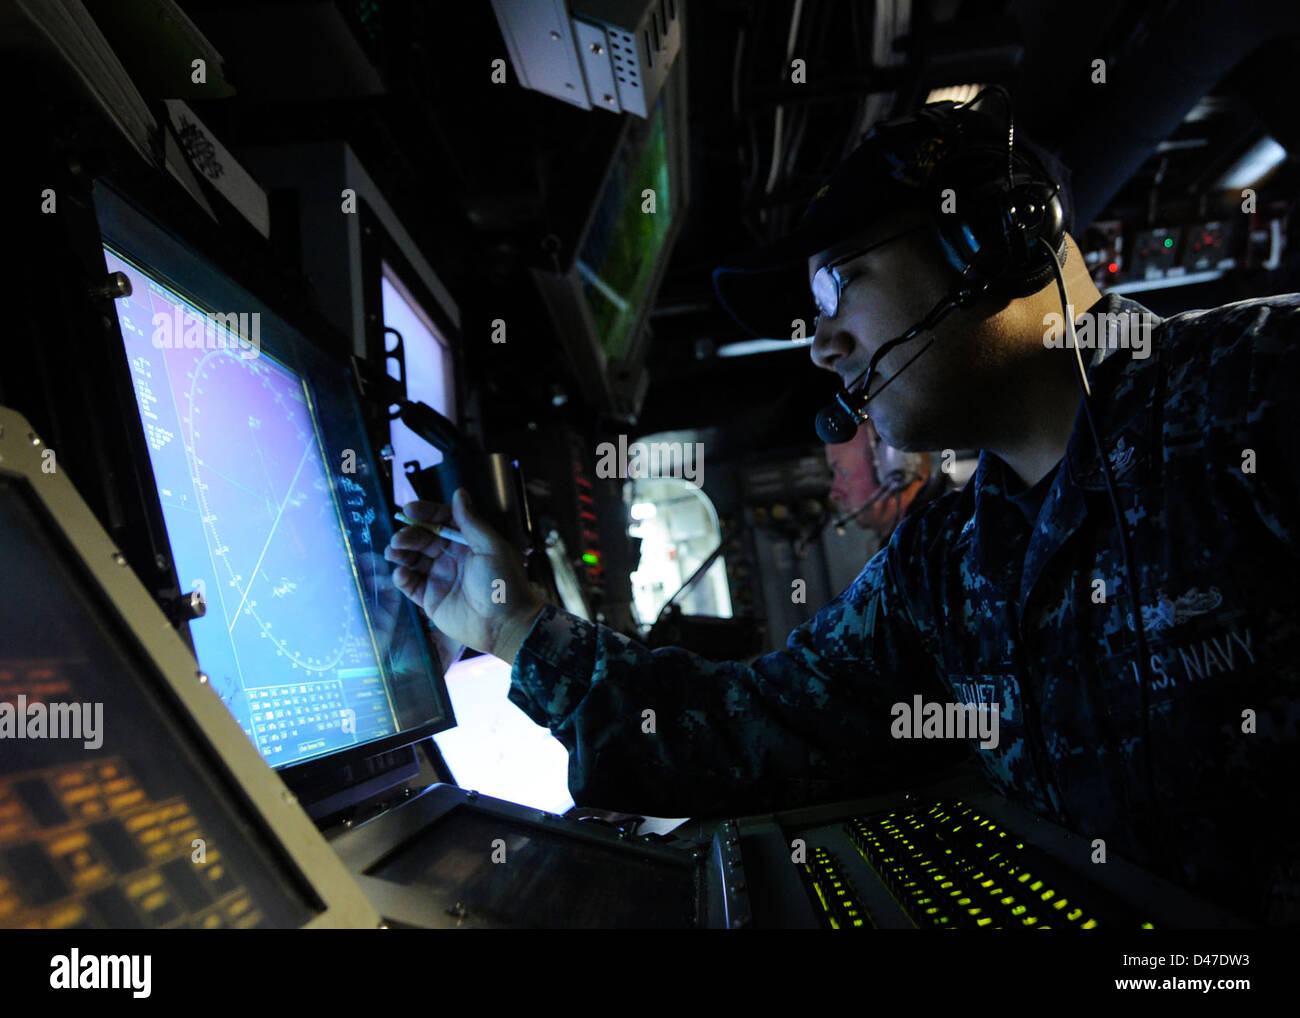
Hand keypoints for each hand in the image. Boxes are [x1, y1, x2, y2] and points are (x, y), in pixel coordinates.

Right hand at [384, 488, 542, 661]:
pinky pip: (411, 585)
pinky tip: (401, 574)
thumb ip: (471, 522)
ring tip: (393, 552)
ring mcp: (440, 577)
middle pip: (423, 538)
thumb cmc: (503, 584)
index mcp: (468, 541)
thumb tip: (459, 493)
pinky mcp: (431, 599)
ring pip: (413, 559)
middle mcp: (452, 557)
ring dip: (401, 553)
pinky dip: (402, 577)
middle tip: (399, 539)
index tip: (409, 510)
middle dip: (409, 535)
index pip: (442, 520)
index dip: (426, 513)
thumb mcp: (491, 548)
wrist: (505, 626)